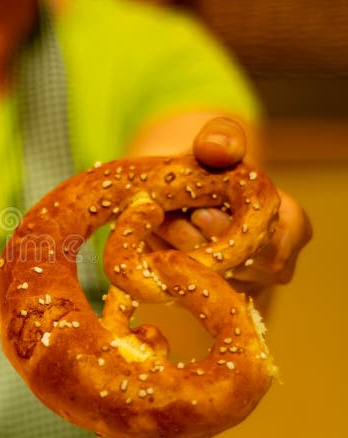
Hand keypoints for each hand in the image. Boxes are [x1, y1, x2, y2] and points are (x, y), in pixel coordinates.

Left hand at [149, 117, 311, 294]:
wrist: (183, 194)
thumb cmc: (211, 167)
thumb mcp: (218, 143)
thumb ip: (222, 139)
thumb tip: (216, 148)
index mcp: (292, 230)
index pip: (270, 244)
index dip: (232, 231)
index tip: (200, 213)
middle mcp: (269, 269)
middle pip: (232, 269)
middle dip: (191, 241)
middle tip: (162, 217)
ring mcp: (236, 289)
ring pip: (200, 282)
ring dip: (169, 250)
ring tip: (150, 222)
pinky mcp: (202, 299)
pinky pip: (177, 289)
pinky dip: (157, 261)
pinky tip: (145, 238)